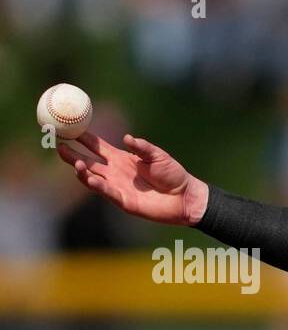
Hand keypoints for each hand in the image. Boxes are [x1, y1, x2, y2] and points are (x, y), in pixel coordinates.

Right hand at [57, 132, 208, 225]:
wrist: (185, 197)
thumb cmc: (173, 175)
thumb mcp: (158, 156)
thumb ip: (142, 147)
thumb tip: (127, 138)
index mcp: (121, 158)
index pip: (96, 146)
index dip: (82, 138)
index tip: (67, 128)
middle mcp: (115, 172)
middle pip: (88, 162)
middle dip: (72, 155)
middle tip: (59, 146)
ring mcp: (118, 187)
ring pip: (93, 178)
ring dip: (82, 171)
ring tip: (76, 163)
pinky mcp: (124, 201)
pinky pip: (107, 193)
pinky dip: (98, 186)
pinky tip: (90, 178)